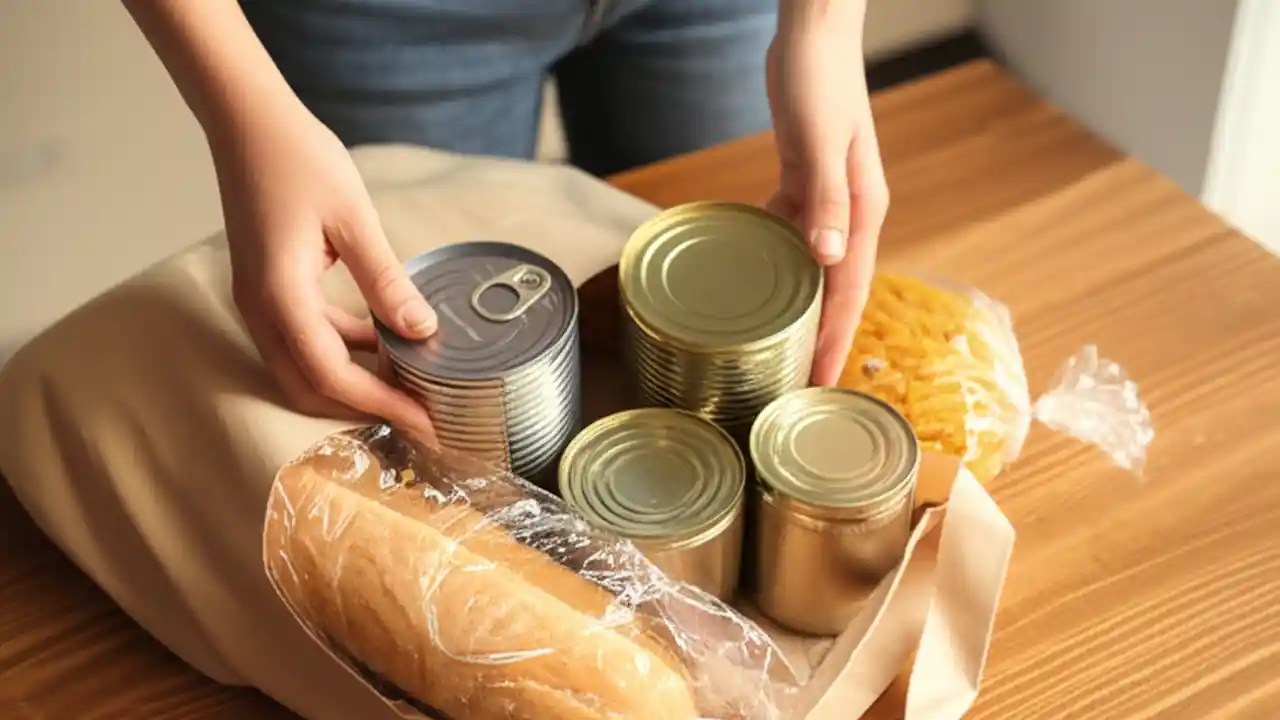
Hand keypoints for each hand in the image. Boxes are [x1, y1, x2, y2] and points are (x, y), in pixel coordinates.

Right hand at [209, 101, 437, 438]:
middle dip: (366, 408)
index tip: (425, 422)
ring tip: (410, 386)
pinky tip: (383, 344)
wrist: (248, 122)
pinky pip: (303, 339)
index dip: (381, 405)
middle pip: (310, 388)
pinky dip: (342, 351)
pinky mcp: (266, 289)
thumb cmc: (299, 158)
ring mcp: (258, 301)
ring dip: (353, 383)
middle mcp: (260, 309)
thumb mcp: (354, 218)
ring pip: (303, 369)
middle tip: (422, 417)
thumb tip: (423, 332)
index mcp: (279, 295)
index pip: (331, 375)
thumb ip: (386, 281)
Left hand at [765, 12, 888, 386]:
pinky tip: (752, 281)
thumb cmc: (820, 81)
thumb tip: (827, 259)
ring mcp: (826, 199)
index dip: (835, 340)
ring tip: (775, 347)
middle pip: (835, 290)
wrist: (813, 33)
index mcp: (863, 210)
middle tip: (794, 385)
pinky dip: (774, 261)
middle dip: (820, 338)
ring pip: (813, 269)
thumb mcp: (822, 142)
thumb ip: (826, 200)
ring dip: (797, 308)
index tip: (818, 383)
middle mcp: (850, 213)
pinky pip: (789, 234)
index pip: (850, 291)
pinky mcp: (802, 182)